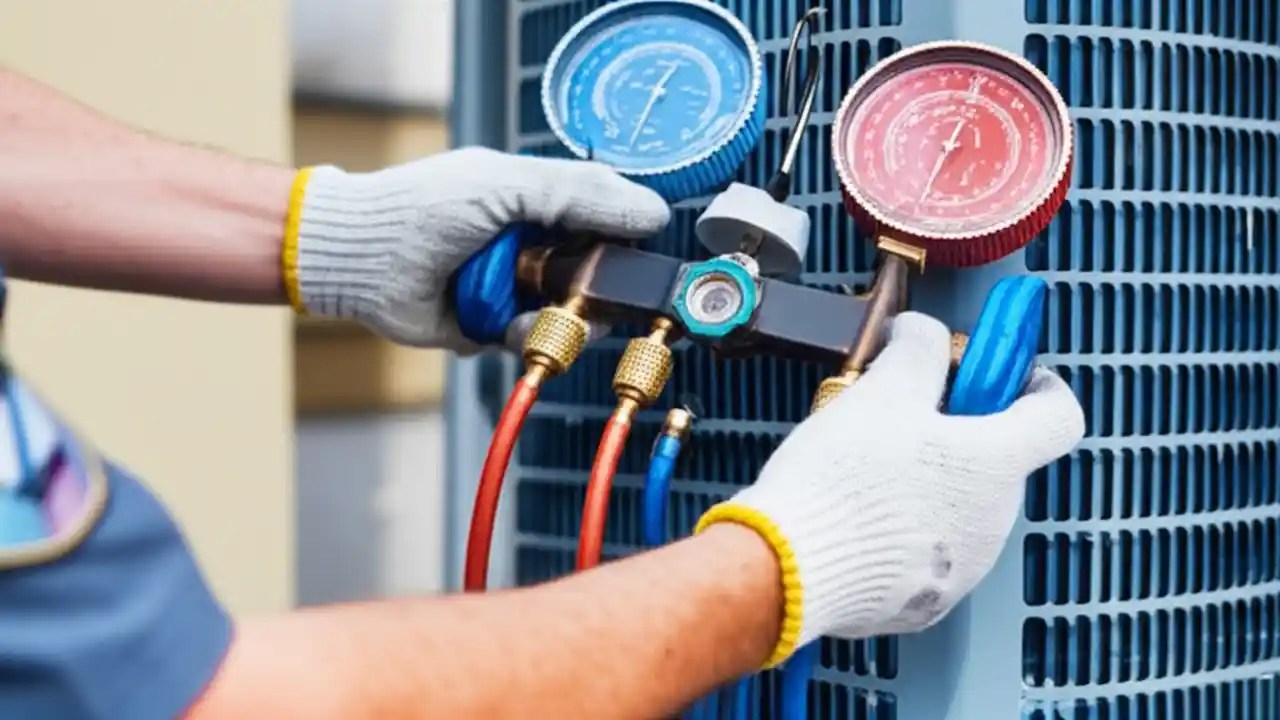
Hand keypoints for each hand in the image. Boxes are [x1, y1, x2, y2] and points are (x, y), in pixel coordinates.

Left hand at [288, 147, 669, 349]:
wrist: (361, 259)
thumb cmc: (424, 208)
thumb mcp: (507, 185)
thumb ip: (579, 194)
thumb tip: (649, 212)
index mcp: (539, 199)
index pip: (607, 214)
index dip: (627, 234)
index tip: (639, 250)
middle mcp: (533, 245)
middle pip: (600, 273)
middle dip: (600, 286)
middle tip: (592, 289)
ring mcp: (516, 288)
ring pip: (573, 314)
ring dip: (563, 315)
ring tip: (536, 306)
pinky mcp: (495, 328)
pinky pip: (533, 341)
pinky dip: (526, 336)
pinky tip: (504, 323)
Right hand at [697, 311, 1084, 665]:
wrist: (791, 569)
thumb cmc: (842, 481)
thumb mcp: (882, 389)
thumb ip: (917, 347)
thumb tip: (921, 332)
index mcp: (997, 463)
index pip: (1060, 416)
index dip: (1039, 385)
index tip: (1005, 374)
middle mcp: (995, 520)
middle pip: (996, 460)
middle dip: (956, 434)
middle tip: (902, 417)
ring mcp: (964, 567)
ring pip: (960, 506)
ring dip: (927, 483)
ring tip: (866, 471)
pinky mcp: (927, 601)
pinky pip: (926, 550)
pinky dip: (902, 530)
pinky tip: (856, 516)